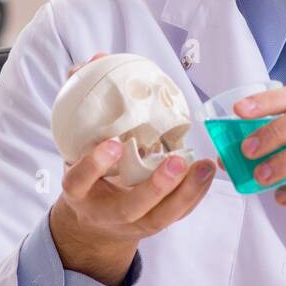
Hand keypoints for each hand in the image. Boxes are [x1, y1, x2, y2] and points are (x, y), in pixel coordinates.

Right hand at [49, 54, 216, 285]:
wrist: (95, 221)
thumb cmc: (89, 171)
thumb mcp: (76, 143)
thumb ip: (82, 103)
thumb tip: (95, 60)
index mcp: (78, 191)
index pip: (79, 180)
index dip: (94, 165)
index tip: (112, 143)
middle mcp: (105, 212)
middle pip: (131, 206)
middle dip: (156, 186)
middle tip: (176, 160)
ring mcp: (132, 223)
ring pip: (161, 216)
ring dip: (186, 191)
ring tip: (205, 165)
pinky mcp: (156, 225)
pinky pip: (179, 213)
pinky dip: (196, 194)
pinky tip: (209, 172)